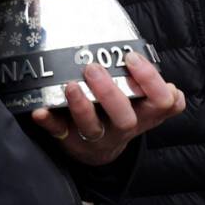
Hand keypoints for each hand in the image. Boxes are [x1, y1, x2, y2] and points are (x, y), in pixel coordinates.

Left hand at [32, 51, 185, 165]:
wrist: (98, 147)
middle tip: (93, 68)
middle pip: (125, 119)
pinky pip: (59, 133)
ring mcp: (97, 137)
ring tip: (71, 85)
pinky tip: (40, 111)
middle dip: (110, 93)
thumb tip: (144, 57)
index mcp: (146, 114)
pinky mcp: (71, 140)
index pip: (164, 102)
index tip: (131, 57)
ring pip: (93, 128)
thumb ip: (147, 81)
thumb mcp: (142, 98)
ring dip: (81, 107)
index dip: (151, 81)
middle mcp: (124, 128)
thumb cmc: (121, 109)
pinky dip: (50, 122)